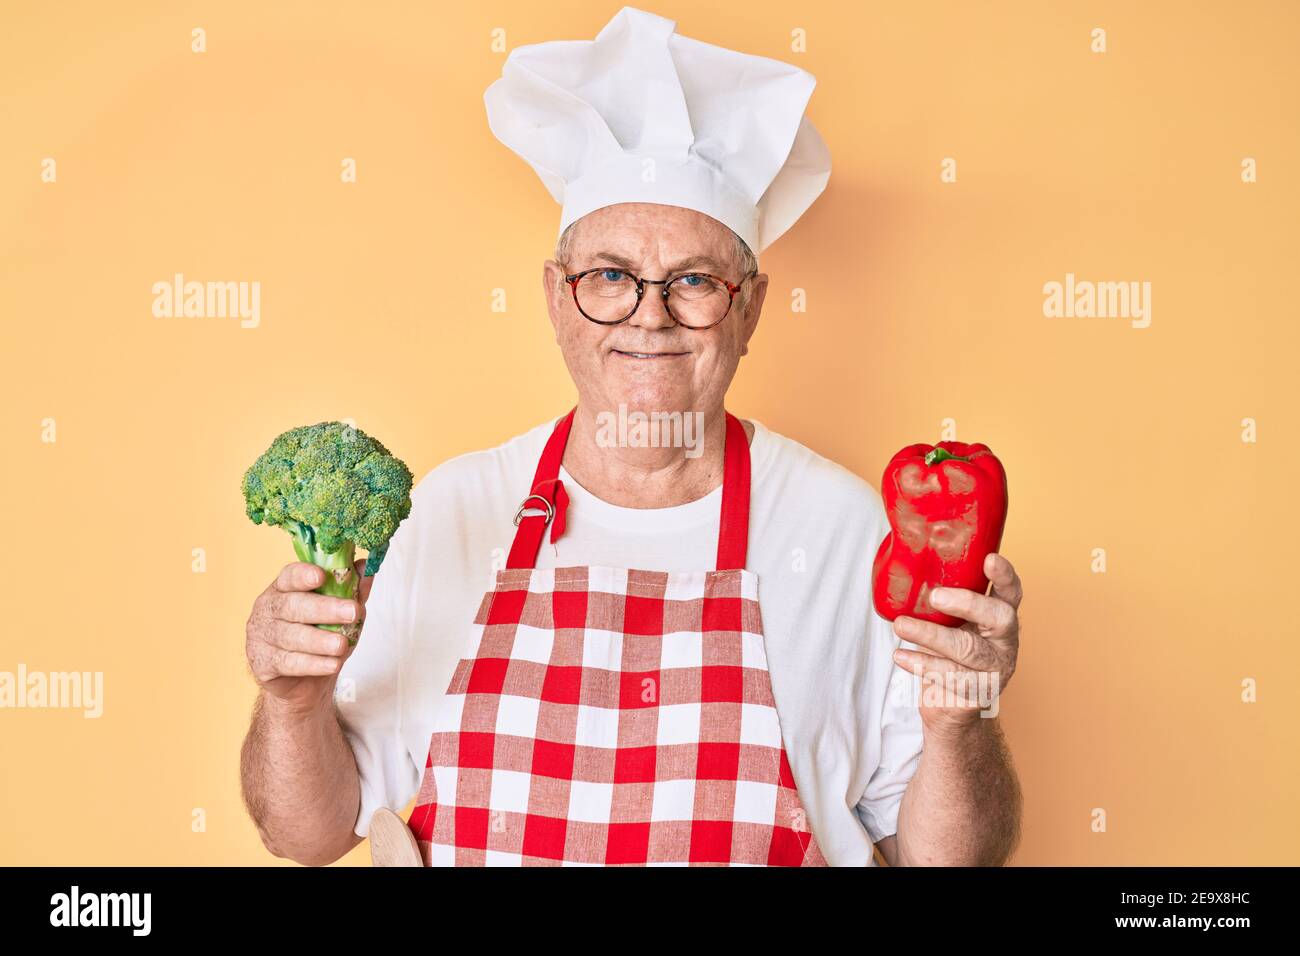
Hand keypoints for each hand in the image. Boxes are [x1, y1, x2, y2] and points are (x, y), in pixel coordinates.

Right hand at [245, 560, 370, 713]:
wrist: (299, 681)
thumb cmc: (317, 636)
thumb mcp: (337, 612)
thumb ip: (350, 590)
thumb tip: (366, 567)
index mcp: (283, 588)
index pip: (290, 576)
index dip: (303, 575)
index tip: (321, 575)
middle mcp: (268, 609)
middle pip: (293, 606)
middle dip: (325, 609)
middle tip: (352, 612)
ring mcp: (262, 636)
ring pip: (291, 636)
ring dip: (320, 640)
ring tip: (342, 644)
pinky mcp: (263, 664)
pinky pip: (289, 663)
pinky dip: (313, 664)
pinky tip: (332, 664)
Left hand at [891, 553, 1021, 734]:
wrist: (951, 706)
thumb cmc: (949, 654)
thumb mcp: (951, 624)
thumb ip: (941, 602)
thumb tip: (904, 571)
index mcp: (1001, 618)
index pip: (1011, 592)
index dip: (1004, 575)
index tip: (989, 559)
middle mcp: (1004, 642)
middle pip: (999, 617)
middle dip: (967, 603)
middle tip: (935, 596)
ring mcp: (994, 669)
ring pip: (968, 649)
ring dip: (930, 635)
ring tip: (901, 625)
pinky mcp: (976, 691)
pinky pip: (949, 677)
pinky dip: (921, 664)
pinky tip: (900, 657)